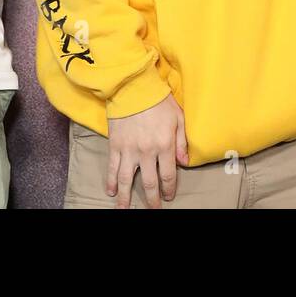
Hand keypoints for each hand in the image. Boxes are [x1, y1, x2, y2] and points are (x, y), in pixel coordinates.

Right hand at [105, 92, 188, 208]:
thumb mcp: (178, 118)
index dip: (169, 189)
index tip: (168, 196)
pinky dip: (111, 181)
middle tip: (153, 209)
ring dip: (126, 198)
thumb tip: (185, 162)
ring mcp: (129, 150)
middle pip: (150, 183)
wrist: (133, 86)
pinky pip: (112, 167)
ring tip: (125, 210)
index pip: (168, 175)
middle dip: (152, 199)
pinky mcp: (116, 145)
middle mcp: (147, 152)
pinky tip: (111, 191)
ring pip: (127, 180)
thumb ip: (181, 142)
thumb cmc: (158, 100)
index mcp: (164, 145)